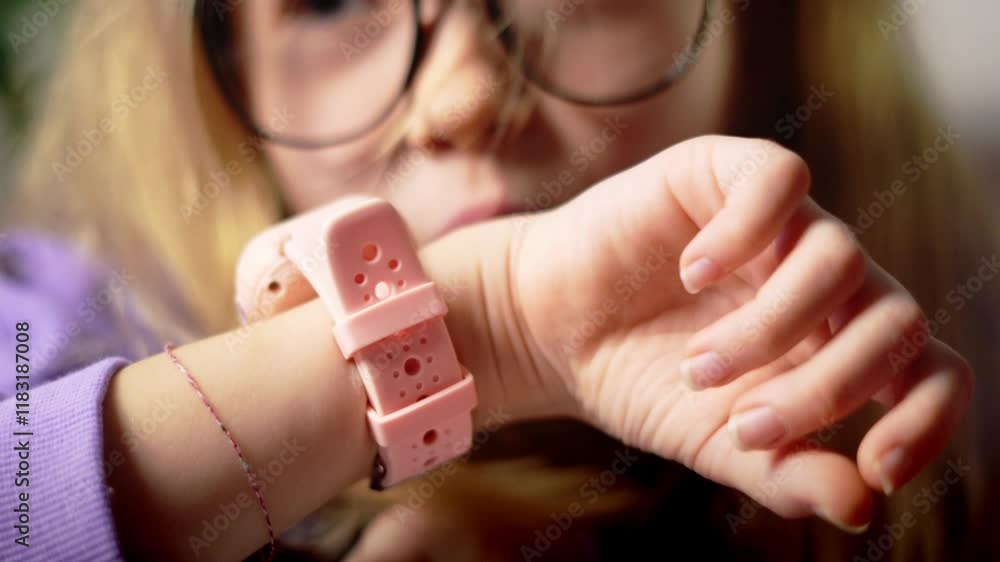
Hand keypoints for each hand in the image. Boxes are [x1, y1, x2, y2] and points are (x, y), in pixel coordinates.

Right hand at [499, 135, 972, 530]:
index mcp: (833, 345)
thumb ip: (785, 470)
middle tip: (743, 425)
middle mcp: (823, 282)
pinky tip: (692, 270)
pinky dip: (744, 231)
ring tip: (697, 365)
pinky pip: (780, 179)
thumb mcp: (711, 440)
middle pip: (893, 317)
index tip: (878, 467)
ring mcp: (780, 224)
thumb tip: (861, 506)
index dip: (928, 419)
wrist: (548, 328)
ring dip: (769, 328)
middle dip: (828, 387)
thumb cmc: (635, 379)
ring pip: (839, 257)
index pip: (929, 369)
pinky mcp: (725, 172)